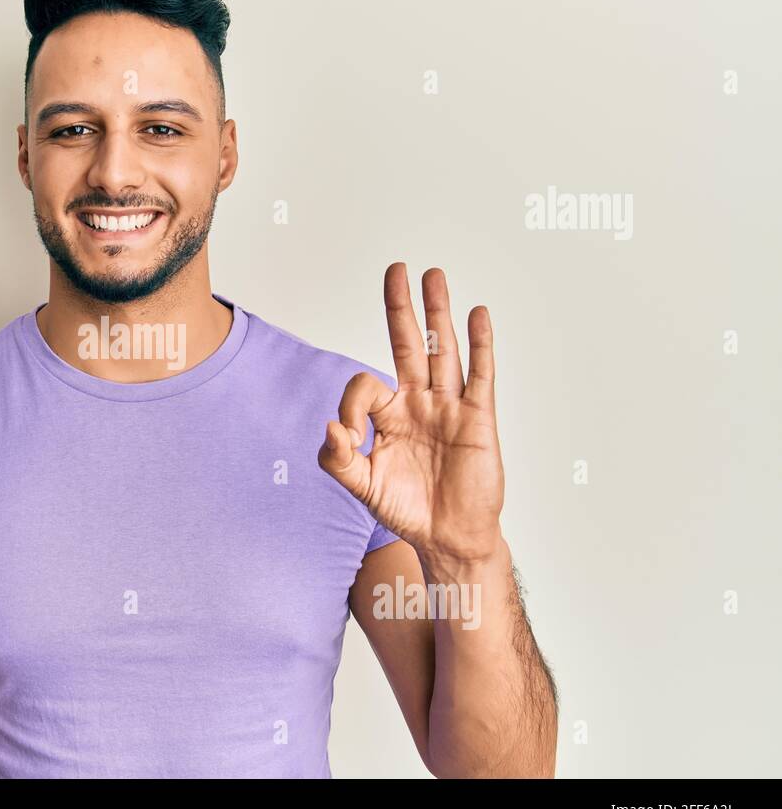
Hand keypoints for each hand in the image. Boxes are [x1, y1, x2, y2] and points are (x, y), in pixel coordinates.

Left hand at [318, 263, 504, 560]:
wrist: (448, 537)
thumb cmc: (406, 510)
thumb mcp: (362, 486)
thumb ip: (338, 458)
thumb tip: (329, 426)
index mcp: (388, 415)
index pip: (365, 385)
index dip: (351, 403)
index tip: (348, 431)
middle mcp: (418, 402)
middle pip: (408, 344)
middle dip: (401, 308)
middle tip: (397, 270)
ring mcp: (449, 406)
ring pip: (444, 350)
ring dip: (438, 313)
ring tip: (434, 275)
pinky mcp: (477, 418)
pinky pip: (479, 375)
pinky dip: (480, 344)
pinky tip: (478, 315)